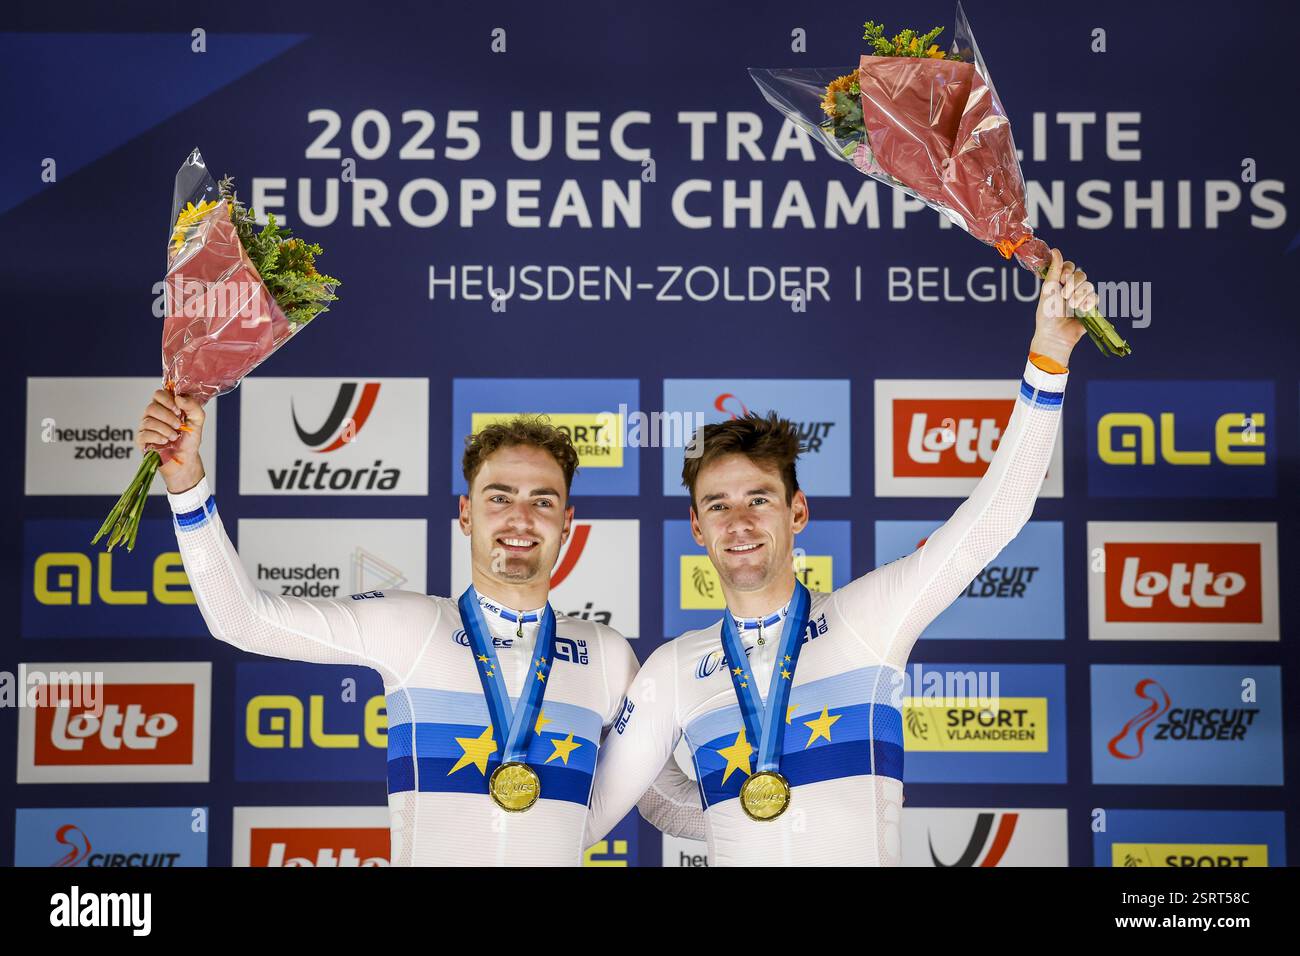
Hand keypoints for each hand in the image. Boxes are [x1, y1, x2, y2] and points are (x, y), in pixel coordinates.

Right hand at [138, 389, 205, 492]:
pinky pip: (144, 434)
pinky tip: (165, 441)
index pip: (158, 394)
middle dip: (168, 417)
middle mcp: (153, 415)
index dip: (167, 400)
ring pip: (148, 421)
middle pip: (151, 407)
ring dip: (165, 429)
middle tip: (178, 426)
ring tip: (174, 437)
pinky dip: (157, 437)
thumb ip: (193, 406)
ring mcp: (146, 427)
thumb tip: (178, 398)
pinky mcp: (141, 439)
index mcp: (165, 407)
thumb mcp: (198, 420)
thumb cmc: (189, 439)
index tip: (178, 410)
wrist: (186, 459)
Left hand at [1032, 247, 1096, 365]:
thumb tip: (1055, 249)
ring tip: (1072, 306)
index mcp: (1059, 283)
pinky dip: (1089, 303)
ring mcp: (1081, 297)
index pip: (1069, 266)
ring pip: (1089, 286)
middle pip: (1081, 274)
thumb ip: (1054, 270)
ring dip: (1080, 295)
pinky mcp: (1090, 308)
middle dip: (1074, 284)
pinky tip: (1081, 310)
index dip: (1068, 270)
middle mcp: (1071, 288)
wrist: (1054, 334)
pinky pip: (1096, 298)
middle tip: (1065, 296)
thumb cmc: (1047, 314)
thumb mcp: (1048, 290)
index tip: (1062, 278)